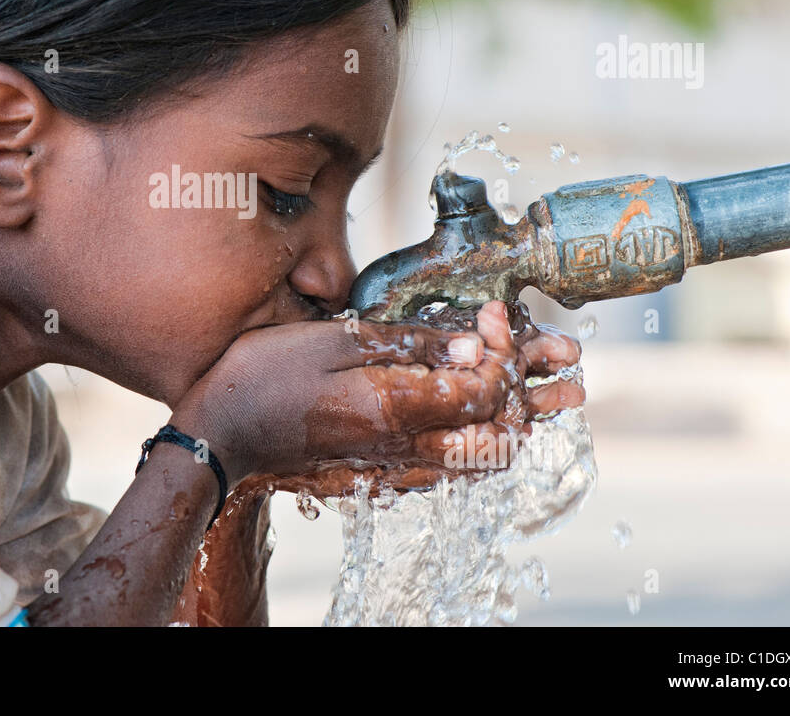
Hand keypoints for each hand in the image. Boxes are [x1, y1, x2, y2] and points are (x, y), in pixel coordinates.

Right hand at [170, 300, 583, 495]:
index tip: (500, 313)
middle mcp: (404, 447)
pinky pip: (448, 471)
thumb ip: (407, 344)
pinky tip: (488, 432)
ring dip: (522, 422)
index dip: (506, 349)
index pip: (483, 388)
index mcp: (396, 408)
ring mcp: (392, 468)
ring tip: (555, 400)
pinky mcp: (378, 476)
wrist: (220, 439)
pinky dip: (482, 448)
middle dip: (537, 390)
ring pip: (480, 456)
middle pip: (496, 429)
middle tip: (570, 364)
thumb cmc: (263, 379)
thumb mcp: (333, 342)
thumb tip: (475, 340)